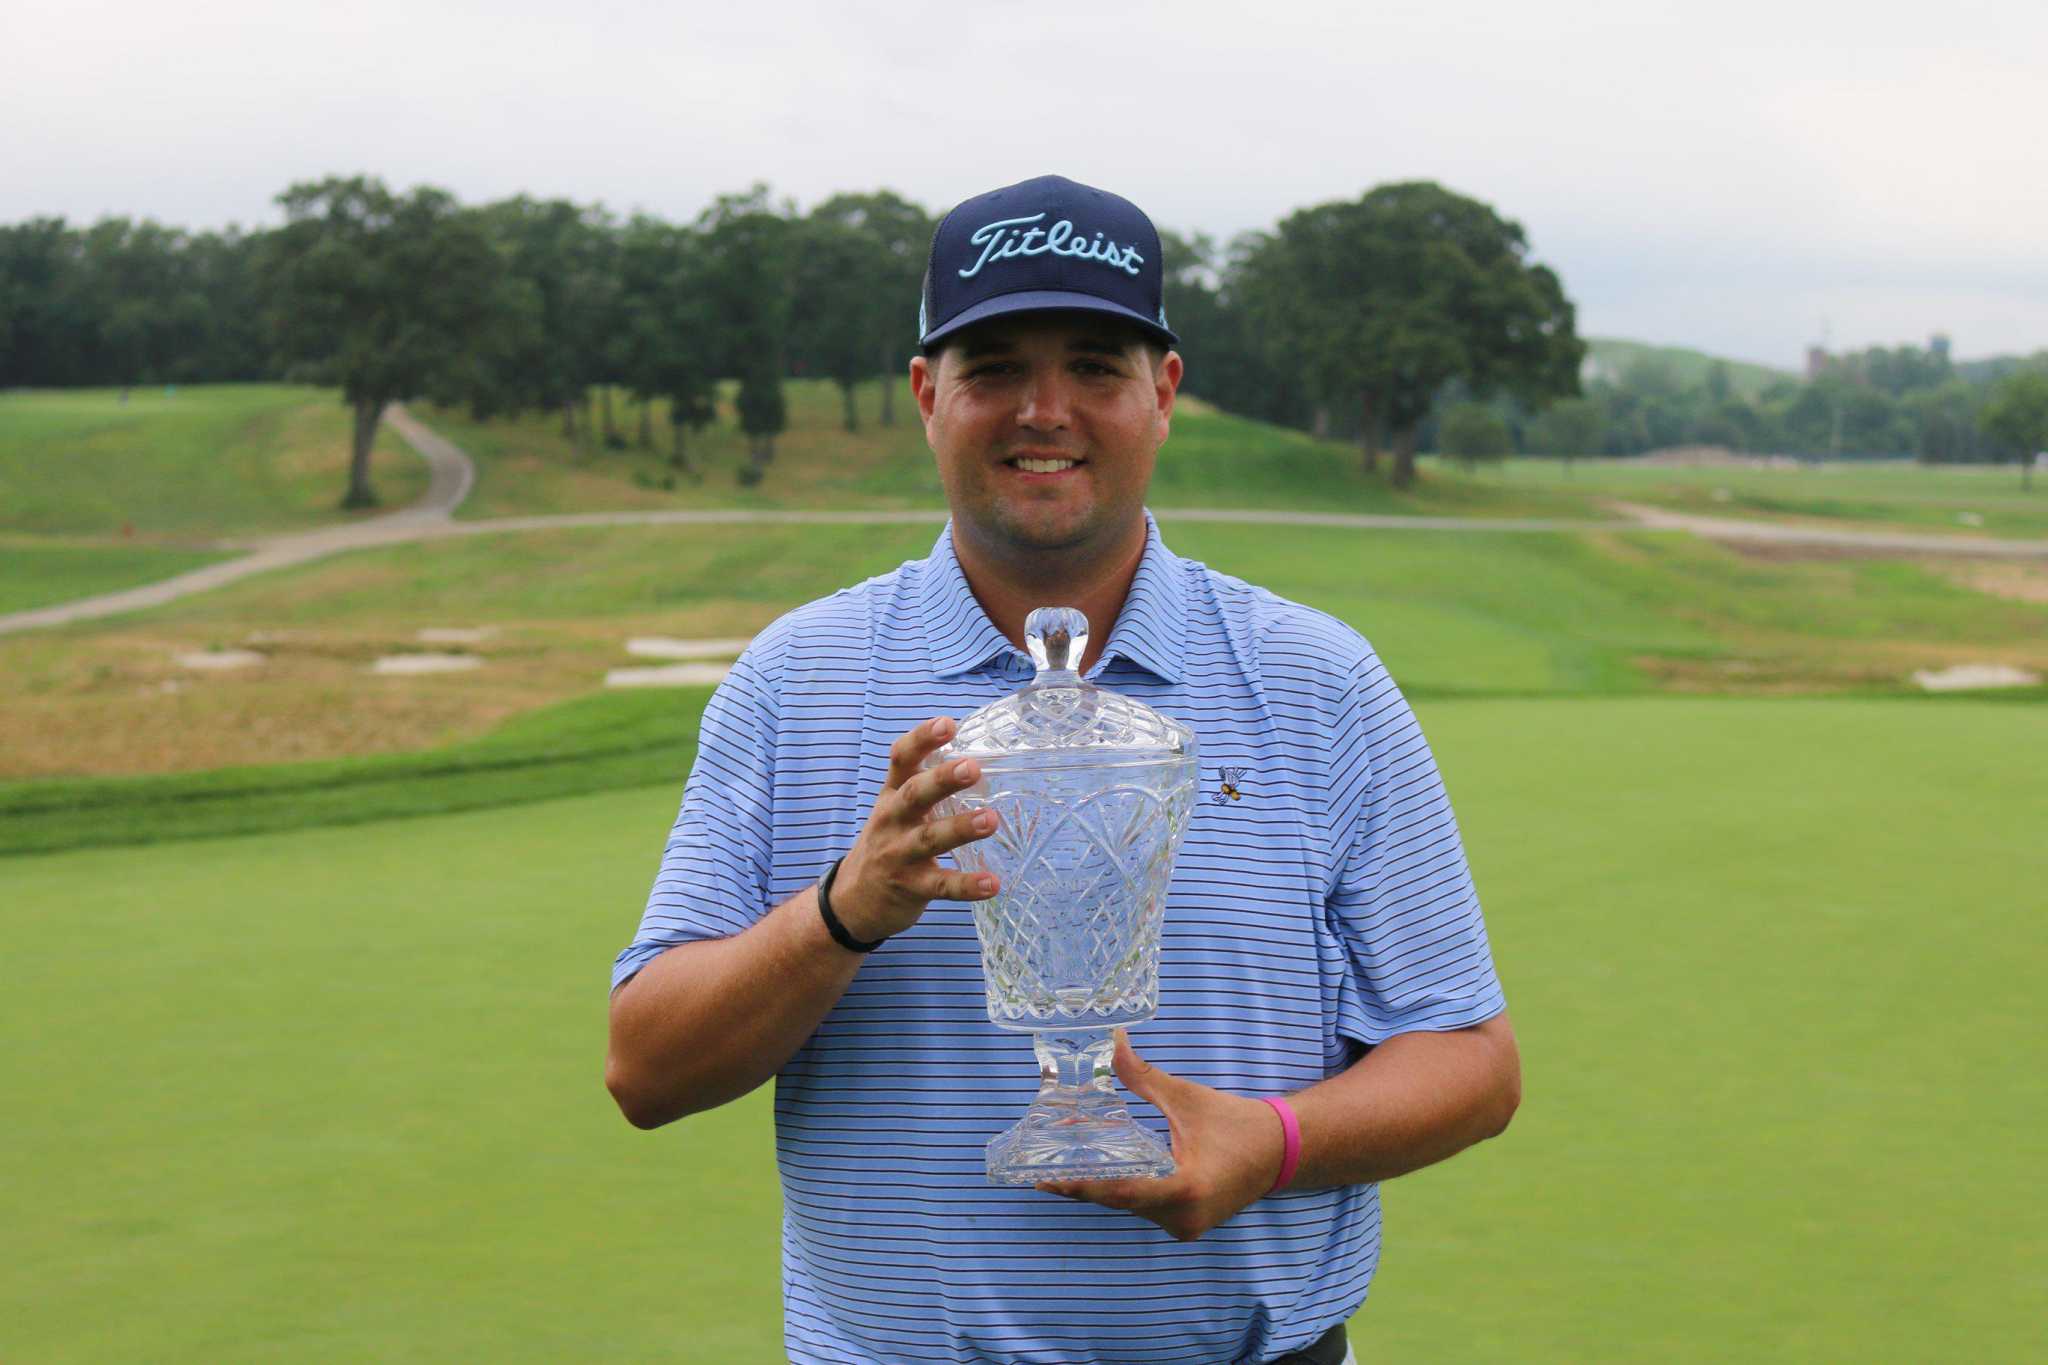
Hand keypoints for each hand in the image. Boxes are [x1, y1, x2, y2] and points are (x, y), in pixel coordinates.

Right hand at [830, 715, 999, 941]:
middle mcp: (892, 820)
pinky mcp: (911, 887)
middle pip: (915, 795)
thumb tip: (980, 760)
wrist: (852, 900)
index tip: (948, 723)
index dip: (923, 739)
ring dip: (960, 828)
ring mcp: (899, 855)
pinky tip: (992, 883)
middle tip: (972, 767)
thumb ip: (925, 785)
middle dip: (943, 780)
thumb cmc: (887, 843)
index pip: (902, 759)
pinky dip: (967, 885)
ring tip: (990, 820)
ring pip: (930, 839)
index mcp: (892, 795)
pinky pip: (942, 886)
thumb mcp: (894, 808)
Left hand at [1036, 1030, 1286, 1241]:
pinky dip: (1126, 1193)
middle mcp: (1184, 1217)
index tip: (1048, 1180)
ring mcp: (1186, 1227)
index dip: (1083, 1186)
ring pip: (1132, 1208)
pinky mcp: (1187, 1225)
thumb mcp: (1187, 1098)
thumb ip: (1144, 1076)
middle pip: (1121, 1201)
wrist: (1281, 1151)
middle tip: (1044, 1169)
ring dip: (1104, 1189)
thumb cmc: (1237, 1123)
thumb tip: (1111, 1042)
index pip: (1123, 1192)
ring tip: (1065, 1169)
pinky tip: (1103, 1176)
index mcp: (1186, 1189)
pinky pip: (1146, 1210)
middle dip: (1085, 1184)